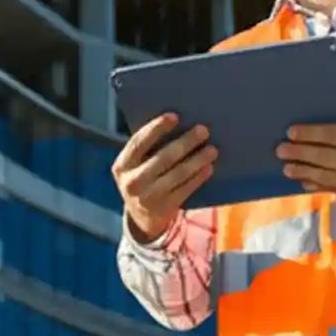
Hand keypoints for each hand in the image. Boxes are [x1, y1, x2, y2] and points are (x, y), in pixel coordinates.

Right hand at [112, 113, 217, 243]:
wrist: (141, 218)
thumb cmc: (143, 178)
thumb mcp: (135, 166)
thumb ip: (148, 149)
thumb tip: (179, 124)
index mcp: (122, 165)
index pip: (138, 142)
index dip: (156, 128)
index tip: (175, 116)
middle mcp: (132, 181)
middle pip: (163, 158)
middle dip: (185, 142)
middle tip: (203, 130)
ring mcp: (148, 197)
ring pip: (178, 174)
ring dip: (197, 160)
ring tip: (212, 149)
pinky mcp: (164, 208)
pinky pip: (185, 189)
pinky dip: (198, 177)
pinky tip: (209, 167)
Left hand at [277, 122, 335, 208]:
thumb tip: (321, 130)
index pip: (332, 135)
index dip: (309, 133)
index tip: (291, 131)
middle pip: (324, 156)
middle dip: (300, 153)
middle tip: (280, 149)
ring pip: (324, 176)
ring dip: (303, 171)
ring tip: (286, 168)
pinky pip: (332, 189)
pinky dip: (316, 185)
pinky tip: (303, 181)